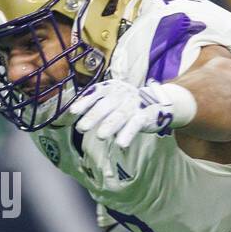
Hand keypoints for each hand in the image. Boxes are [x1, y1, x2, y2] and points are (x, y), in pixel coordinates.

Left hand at [69, 79, 187, 148]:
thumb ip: (95, 103)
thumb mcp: (111, 98)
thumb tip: (73, 111)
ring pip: (120, 115)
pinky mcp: (145, 115)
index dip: (84, 102)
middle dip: (93, 117)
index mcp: (111, 87)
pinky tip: (121, 144)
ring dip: (109, 126)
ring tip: (100, 136)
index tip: (73, 112)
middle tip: (81, 128)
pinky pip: (136, 124)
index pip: (95, 93)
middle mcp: (122, 93)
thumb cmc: (125, 102)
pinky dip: (128, 134)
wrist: (157, 101)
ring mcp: (134, 104)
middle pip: (106, 105)